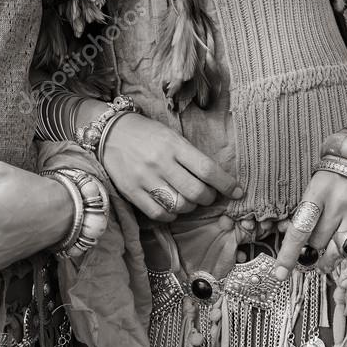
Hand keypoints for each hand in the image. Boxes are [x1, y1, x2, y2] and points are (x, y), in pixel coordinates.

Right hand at [100, 112, 242, 220]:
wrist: (110, 132)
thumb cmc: (146, 133)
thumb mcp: (171, 136)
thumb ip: (191, 156)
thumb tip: (215, 180)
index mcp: (174, 145)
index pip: (207, 169)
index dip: (226, 184)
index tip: (237, 191)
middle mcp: (160, 163)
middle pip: (196, 192)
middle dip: (209, 198)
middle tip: (208, 195)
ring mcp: (145, 179)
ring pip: (180, 205)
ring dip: (191, 206)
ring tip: (189, 199)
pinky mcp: (132, 192)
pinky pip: (159, 213)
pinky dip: (172, 214)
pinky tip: (172, 206)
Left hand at [274, 171, 346, 281]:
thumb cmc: (333, 173)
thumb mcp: (313, 185)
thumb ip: (305, 211)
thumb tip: (292, 237)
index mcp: (318, 193)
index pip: (299, 230)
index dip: (288, 255)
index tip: (279, 272)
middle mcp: (340, 204)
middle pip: (319, 242)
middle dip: (310, 252)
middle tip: (308, 253)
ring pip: (340, 249)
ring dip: (328, 261)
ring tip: (323, 263)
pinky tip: (346, 278)